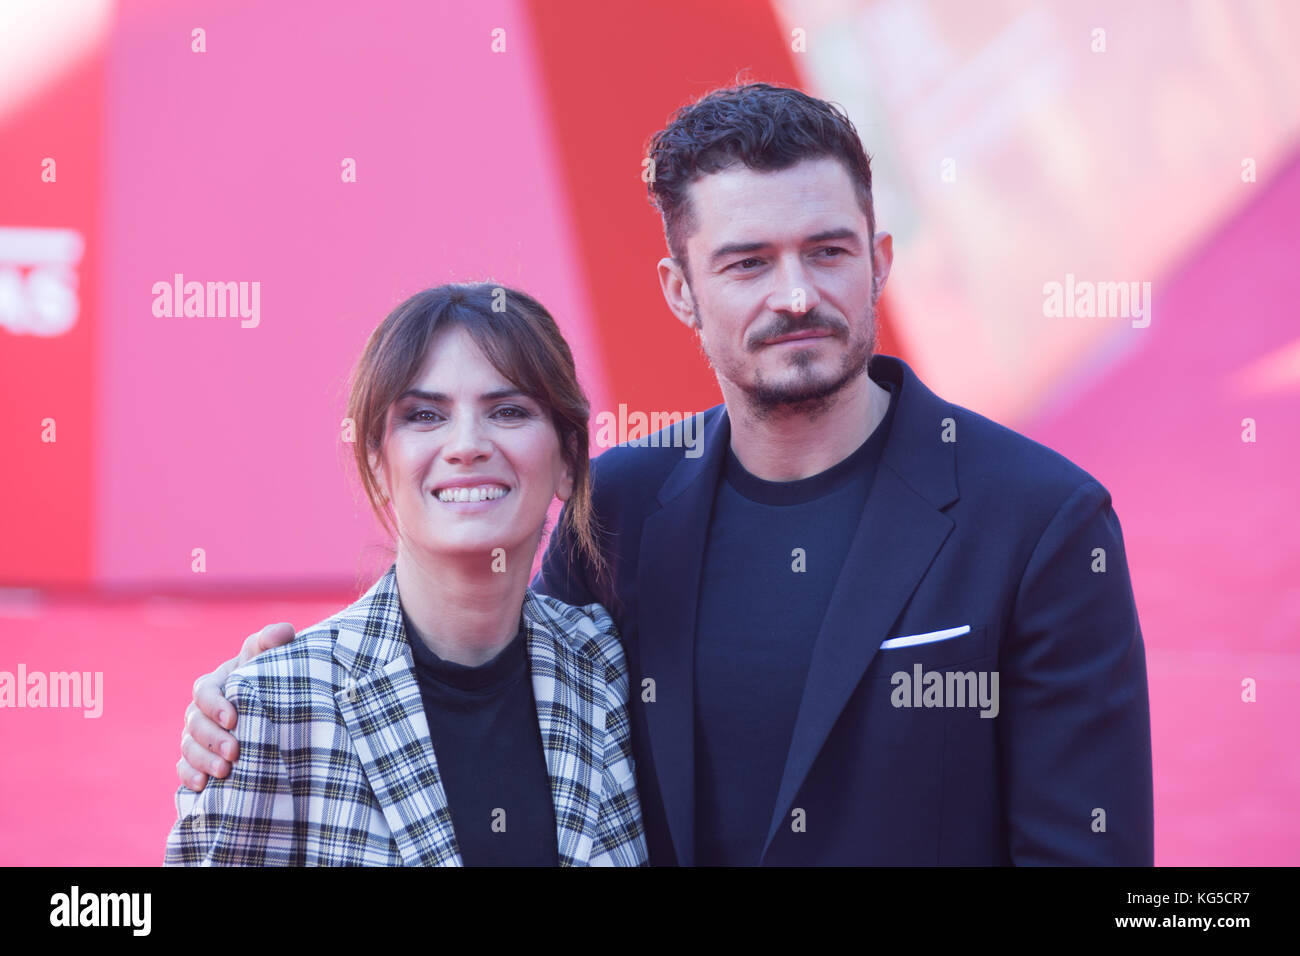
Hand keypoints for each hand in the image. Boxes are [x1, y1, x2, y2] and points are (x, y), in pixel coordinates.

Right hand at [177, 622, 295, 790]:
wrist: (277, 707)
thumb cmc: (270, 677)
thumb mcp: (273, 656)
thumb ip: (274, 640)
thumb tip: (283, 632)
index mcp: (215, 684)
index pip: (204, 692)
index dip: (215, 705)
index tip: (233, 718)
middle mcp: (200, 710)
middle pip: (194, 724)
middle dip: (212, 738)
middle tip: (234, 752)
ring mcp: (196, 735)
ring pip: (188, 747)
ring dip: (203, 760)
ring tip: (225, 772)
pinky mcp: (198, 758)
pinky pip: (184, 768)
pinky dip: (190, 776)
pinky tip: (204, 787)